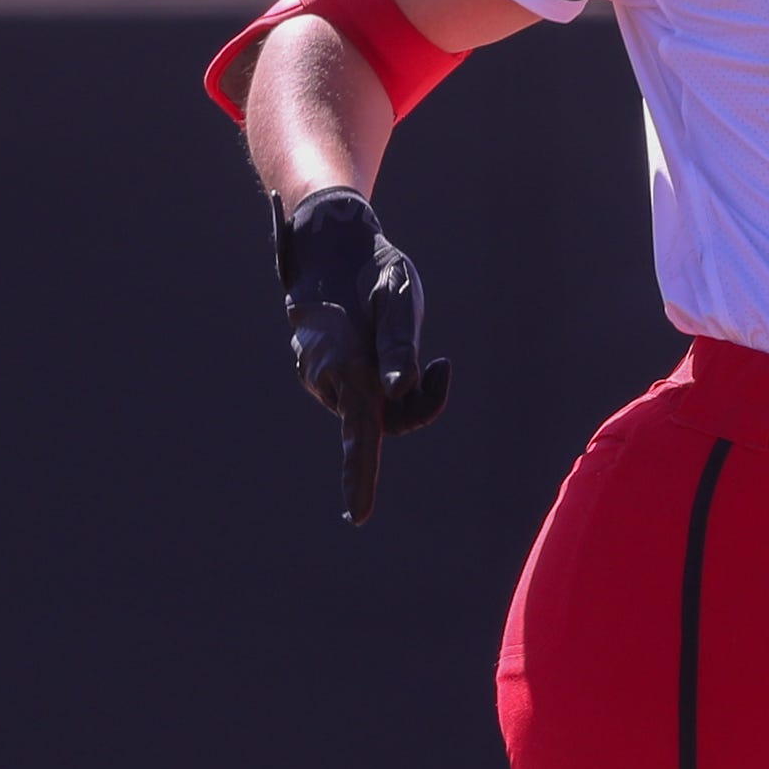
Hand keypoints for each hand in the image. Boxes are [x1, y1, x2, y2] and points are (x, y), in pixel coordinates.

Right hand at [273, 188, 450, 524]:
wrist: (335, 254)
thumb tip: (399, 391)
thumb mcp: (396, 293)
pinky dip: (390, 381)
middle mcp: (331, 380)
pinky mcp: (334, 377)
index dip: (361, 475)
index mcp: (346, 364)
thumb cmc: (371, 272)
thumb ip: (398, 341)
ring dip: (406, 391)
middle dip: (416, 410)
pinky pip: (367, 397)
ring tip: (415, 345)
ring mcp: (328, 380)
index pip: (359, 432)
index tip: (361, 515)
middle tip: (441, 369)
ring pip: (376, 412)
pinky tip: (392, 345)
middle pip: (380, 426)